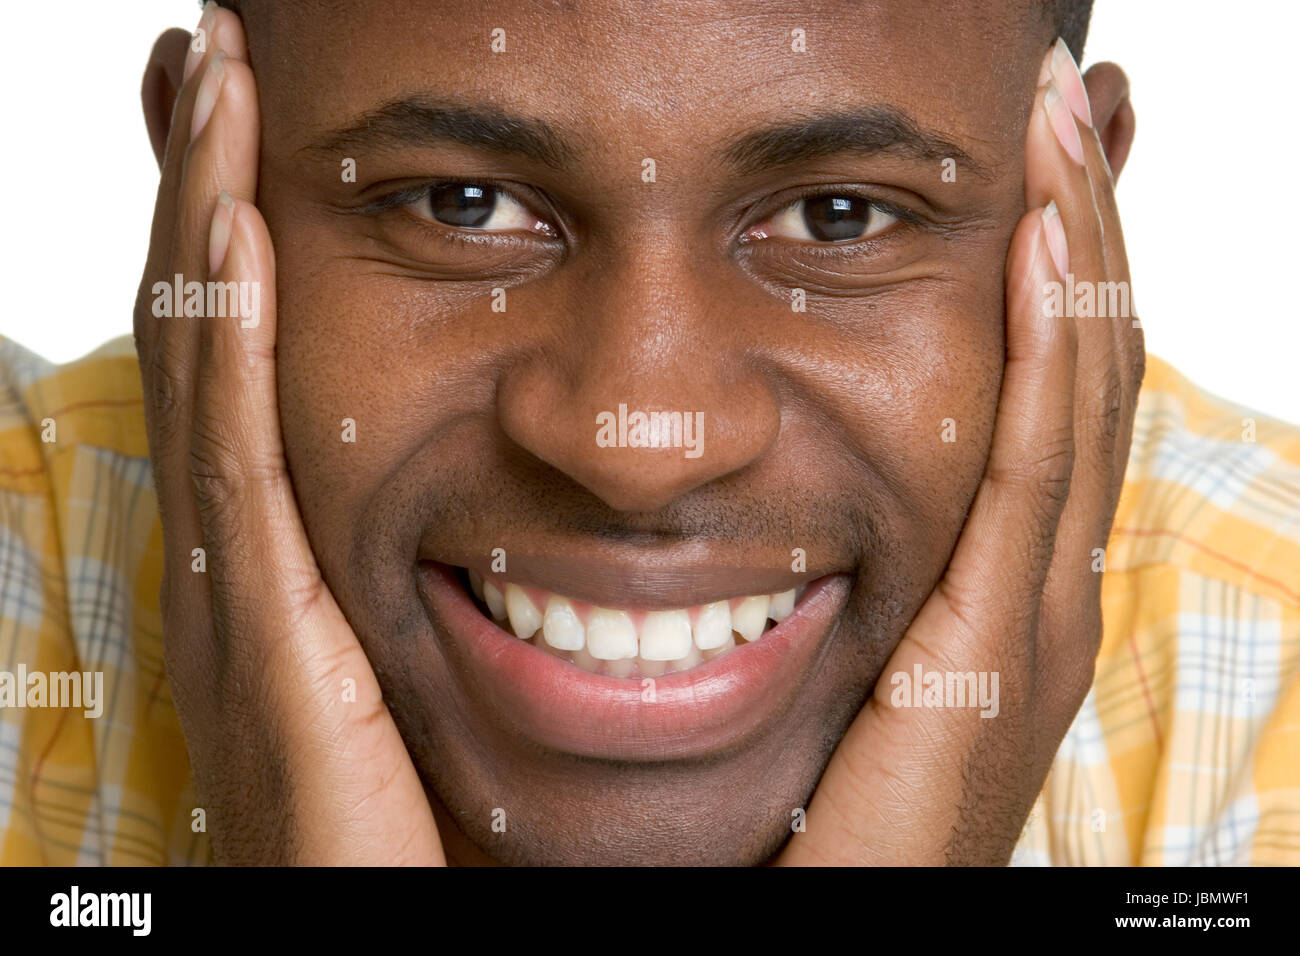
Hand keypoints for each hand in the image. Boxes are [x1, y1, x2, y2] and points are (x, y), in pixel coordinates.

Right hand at [132, 6, 443, 864]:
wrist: (401, 927)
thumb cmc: (436, 826)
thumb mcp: (437, 667)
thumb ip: (468, 578)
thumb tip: (553, 508)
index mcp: (290, 562)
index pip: (253, 366)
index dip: (238, 244)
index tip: (254, 132)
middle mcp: (245, 559)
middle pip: (207, 335)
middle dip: (195, 191)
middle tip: (206, 60)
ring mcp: (237, 590)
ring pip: (204, 364)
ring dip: (197, 217)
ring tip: (205, 83)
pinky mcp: (260, 630)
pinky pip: (233, 451)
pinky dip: (219, 329)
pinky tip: (226, 224)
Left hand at [778, 40, 1143, 864]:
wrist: (827, 921)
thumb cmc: (820, 813)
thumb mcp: (850, 659)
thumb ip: (850, 572)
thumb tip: (781, 490)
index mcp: (1005, 588)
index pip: (1051, 396)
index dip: (1055, 274)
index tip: (1036, 161)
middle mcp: (1042, 589)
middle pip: (1085, 372)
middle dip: (1086, 230)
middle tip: (1077, 101)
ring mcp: (1036, 617)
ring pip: (1081, 395)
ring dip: (1080, 253)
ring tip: (1071, 126)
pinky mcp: (995, 647)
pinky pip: (1034, 466)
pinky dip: (1053, 348)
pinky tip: (1047, 248)